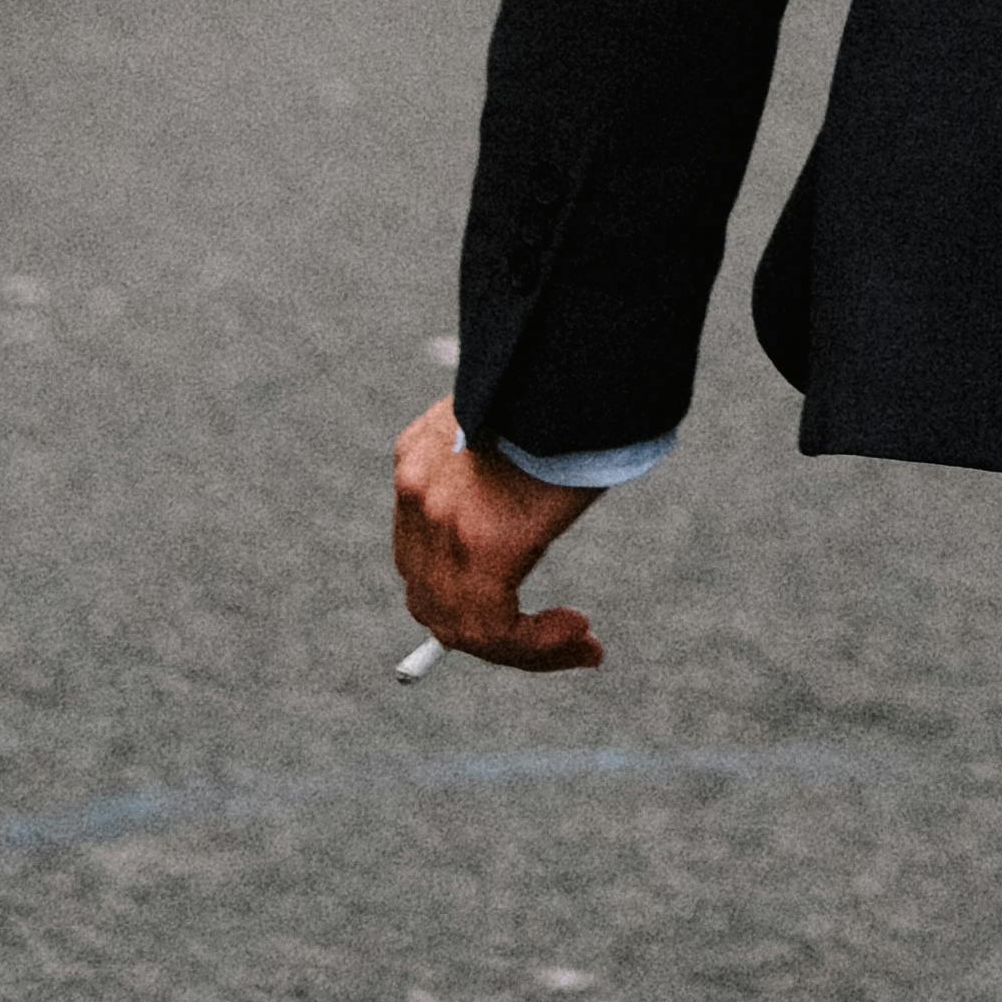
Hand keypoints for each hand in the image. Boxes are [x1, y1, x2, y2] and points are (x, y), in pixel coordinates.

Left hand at [392, 401, 604, 670]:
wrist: (584, 355)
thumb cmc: (570, 390)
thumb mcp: (522, 427)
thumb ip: (500, 474)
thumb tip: (518, 536)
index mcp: (418, 457)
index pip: (421, 553)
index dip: (463, 591)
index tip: (521, 598)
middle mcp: (417, 490)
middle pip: (431, 597)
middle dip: (489, 629)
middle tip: (549, 634)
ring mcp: (442, 520)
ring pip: (460, 622)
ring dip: (519, 646)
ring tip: (576, 638)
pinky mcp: (481, 543)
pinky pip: (492, 625)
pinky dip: (534, 645)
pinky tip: (578, 635)